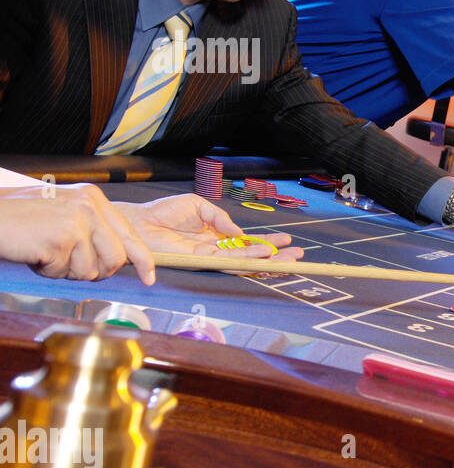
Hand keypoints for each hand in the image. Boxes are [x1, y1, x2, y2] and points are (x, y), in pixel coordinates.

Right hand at [0, 184, 155, 283]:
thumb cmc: (20, 218)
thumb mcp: (64, 214)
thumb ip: (91, 229)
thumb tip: (117, 257)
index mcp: (93, 199)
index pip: (129, 234)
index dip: (142, 260)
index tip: (148, 277)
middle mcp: (89, 207)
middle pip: (116, 259)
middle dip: (96, 271)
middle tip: (68, 263)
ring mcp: (77, 222)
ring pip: (90, 270)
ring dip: (65, 270)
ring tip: (46, 251)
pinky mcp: (61, 239)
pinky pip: (64, 272)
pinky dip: (48, 270)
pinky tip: (36, 253)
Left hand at [115, 195, 302, 261]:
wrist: (141, 222)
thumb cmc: (164, 212)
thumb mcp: (200, 206)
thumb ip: (221, 218)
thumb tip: (240, 232)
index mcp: (217, 235)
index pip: (247, 242)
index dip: (267, 241)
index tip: (286, 240)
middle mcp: (217, 248)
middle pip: (252, 255)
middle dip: (276, 255)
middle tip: (297, 255)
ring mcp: (211, 256)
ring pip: (246, 262)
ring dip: (269, 261)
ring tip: (290, 258)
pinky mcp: (203, 260)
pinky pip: (230, 261)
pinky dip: (249, 259)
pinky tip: (265, 255)